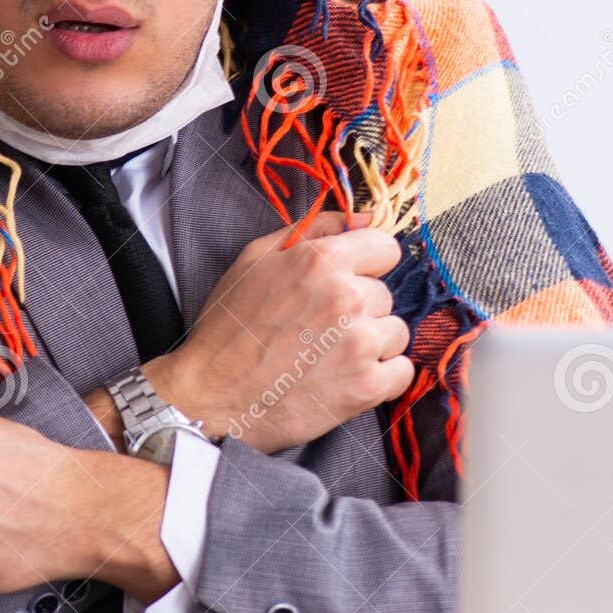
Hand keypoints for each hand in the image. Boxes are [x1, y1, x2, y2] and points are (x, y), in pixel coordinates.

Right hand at [144, 210, 413, 453]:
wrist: (211, 396)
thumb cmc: (229, 327)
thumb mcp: (255, 259)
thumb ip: (313, 228)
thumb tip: (366, 216)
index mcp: (323, 261)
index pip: (385, 248)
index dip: (366, 265)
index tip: (346, 283)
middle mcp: (348, 297)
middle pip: (385, 294)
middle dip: (359, 308)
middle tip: (319, 330)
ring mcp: (360, 344)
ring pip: (395, 332)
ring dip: (371, 343)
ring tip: (330, 357)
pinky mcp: (366, 386)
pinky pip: (401, 371)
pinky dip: (382, 377)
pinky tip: (347, 379)